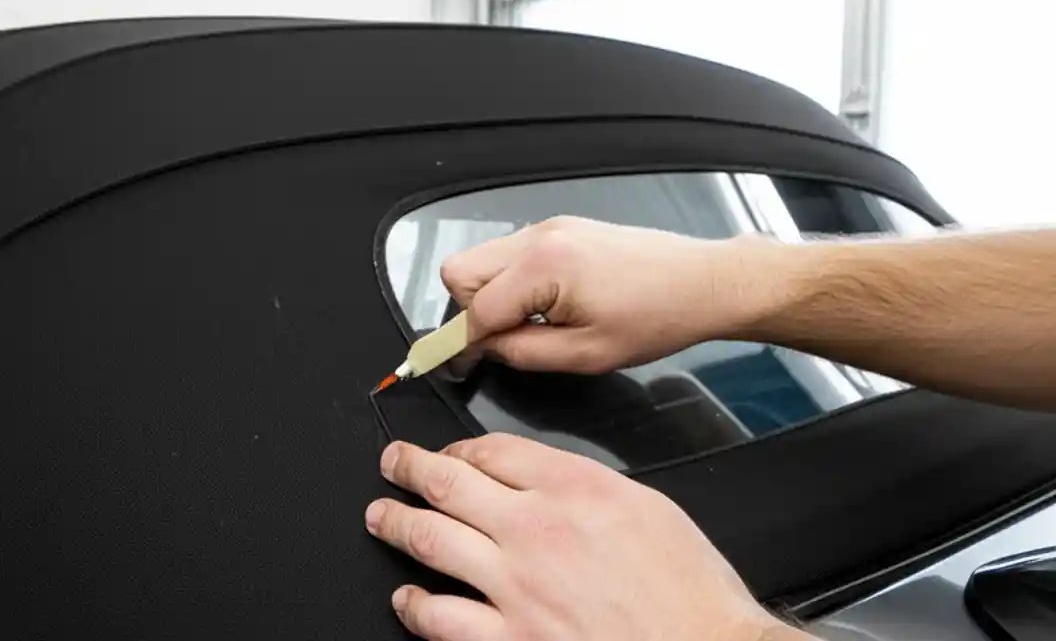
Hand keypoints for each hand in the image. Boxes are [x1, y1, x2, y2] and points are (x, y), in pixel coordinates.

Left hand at [365, 434, 807, 640]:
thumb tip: (545, 482)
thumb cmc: (689, 592)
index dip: (460, 448)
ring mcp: (516, 588)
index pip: (493, 451)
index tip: (450, 453)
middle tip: (392, 462)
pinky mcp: (511, 640)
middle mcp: (535, 531)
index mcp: (573, 489)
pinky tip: (406, 598)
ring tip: (381, 515)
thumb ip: (586, 487)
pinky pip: (441, 618)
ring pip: (432, 541)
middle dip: (409, 467)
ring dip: (397, 523)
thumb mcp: (648, 508)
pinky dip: (414, 605)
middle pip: (449, 484)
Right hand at [440, 216, 776, 373]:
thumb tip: (485, 349)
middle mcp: (539, 237)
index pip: (475, 309)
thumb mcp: (586, 355)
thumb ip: (524, 353)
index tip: (461, 366)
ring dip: (489, 294)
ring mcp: (548, 227)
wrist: (702, 282)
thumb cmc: (657, 318)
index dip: (464, 345)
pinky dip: (511, 280)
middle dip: (467, 310)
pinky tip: (545, 304)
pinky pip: (509, 252)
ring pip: (480, 258)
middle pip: (459, 271)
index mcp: (544, 267)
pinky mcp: (560, 227)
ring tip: (528, 323)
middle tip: (499, 340)